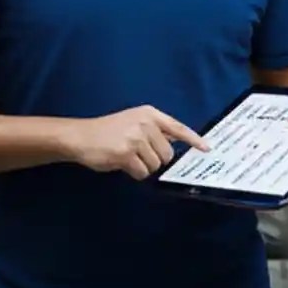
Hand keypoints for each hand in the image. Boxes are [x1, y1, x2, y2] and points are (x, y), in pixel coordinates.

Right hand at [65, 106, 209, 179]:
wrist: (80, 136)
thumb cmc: (108, 131)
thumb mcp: (134, 121)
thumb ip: (155, 130)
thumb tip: (177, 142)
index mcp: (149, 114)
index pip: (177, 127)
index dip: (193, 139)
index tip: (206, 148)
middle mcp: (145, 124)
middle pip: (168, 154)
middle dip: (155, 159)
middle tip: (137, 154)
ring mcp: (136, 138)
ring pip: (155, 165)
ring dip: (143, 167)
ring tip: (126, 156)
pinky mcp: (127, 153)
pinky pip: (142, 173)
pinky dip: (134, 173)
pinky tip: (121, 163)